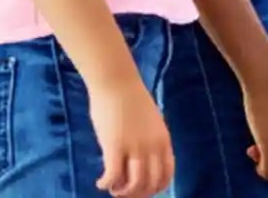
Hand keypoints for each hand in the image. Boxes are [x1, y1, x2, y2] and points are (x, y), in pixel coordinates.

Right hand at [89, 77, 173, 197]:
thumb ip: (150, 140)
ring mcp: (135, 146)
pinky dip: (107, 184)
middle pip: (150, 183)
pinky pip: (113, 176)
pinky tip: (101, 182)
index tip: (142, 190)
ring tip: (112, 189)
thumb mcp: (151, 121)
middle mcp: (153, 146)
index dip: (155, 188)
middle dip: (137, 194)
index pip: (167, 174)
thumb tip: (142, 158)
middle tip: (123, 192)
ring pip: (134, 184)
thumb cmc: (131, 98)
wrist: (117, 82)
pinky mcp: (115, 145)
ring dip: (122, 192)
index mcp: (163, 140)